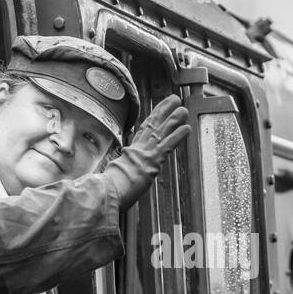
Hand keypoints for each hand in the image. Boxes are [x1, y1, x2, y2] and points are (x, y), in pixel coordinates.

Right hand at [103, 95, 191, 209]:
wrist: (105, 194)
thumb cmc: (105, 191)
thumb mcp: (110, 179)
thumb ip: (114, 175)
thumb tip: (109, 178)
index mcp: (128, 154)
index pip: (142, 133)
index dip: (152, 119)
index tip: (159, 109)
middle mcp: (137, 151)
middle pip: (152, 126)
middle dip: (164, 111)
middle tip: (174, 99)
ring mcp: (144, 155)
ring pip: (161, 132)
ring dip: (173, 119)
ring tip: (183, 109)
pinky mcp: (151, 162)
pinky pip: (167, 146)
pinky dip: (177, 136)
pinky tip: (187, 128)